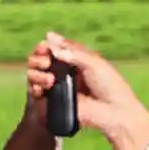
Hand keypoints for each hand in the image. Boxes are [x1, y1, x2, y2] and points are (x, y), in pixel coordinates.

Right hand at [26, 32, 148, 149]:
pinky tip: (43, 88)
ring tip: (49, 79)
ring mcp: (58, 87)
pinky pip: (36, 92)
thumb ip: (71, 51)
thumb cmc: (109, 85)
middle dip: (37, 58)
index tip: (43, 47)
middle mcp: (65, 72)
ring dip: (36, 73)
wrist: (113, 112)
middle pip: (41, 60)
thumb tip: (48, 37)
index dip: (46, 46)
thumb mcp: (92, 62)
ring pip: (35, 74)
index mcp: (76, 59)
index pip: (54, 48)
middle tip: (46, 63)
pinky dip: (34, 87)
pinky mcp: (54, 102)